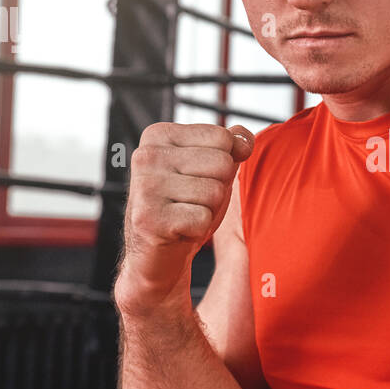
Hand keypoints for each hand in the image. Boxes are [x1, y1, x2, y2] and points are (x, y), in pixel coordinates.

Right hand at [115, 121, 253, 313]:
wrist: (157, 254)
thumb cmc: (187, 206)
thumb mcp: (212, 169)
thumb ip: (231, 146)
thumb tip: (244, 139)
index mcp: (159, 135)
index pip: (222, 136)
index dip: (223, 164)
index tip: (196, 178)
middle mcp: (146, 155)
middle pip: (222, 163)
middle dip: (217, 188)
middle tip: (191, 201)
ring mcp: (145, 186)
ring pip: (215, 191)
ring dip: (208, 209)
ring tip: (185, 214)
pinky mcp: (149, 218)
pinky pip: (203, 218)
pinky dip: (199, 228)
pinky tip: (179, 230)